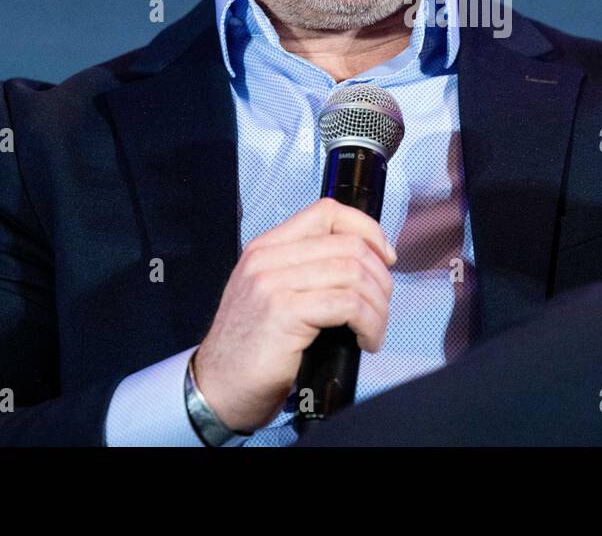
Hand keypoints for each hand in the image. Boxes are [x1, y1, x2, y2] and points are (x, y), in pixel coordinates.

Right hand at [192, 197, 395, 433]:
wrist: (217, 389)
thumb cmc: (252, 350)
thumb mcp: (273, 295)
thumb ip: (307, 271)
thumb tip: (366, 264)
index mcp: (267, 247)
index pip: (328, 212)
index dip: (367, 230)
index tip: (384, 257)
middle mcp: (267, 259)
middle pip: (349, 244)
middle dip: (380, 278)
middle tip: (381, 307)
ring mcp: (272, 283)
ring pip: (354, 273)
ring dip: (378, 305)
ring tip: (374, 329)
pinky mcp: (283, 312)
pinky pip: (348, 304)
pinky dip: (369, 323)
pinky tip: (366, 341)